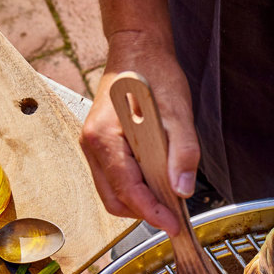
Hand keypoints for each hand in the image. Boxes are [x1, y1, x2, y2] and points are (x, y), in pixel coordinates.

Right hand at [79, 31, 199, 234]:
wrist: (137, 49)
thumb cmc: (153, 73)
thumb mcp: (178, 111)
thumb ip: (182, 151)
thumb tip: (182, 189)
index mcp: (105, 137)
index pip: (127, 189)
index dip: (152, 212)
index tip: (174, 225)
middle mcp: (92, 146)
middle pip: (115, 199)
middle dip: (145, 212)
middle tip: (175, 216)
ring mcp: (93, 148)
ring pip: (113, 194)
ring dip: (140, 203)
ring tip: (168, 200)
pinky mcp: (101, 149)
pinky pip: (115, 181)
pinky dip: (136, 190)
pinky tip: (157, 183)